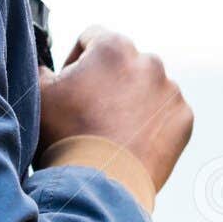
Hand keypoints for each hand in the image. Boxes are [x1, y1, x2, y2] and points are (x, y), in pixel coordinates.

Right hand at [36, 26, 193, 193]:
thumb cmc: (66, 136)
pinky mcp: (183, 118)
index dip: (75, 59)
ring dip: (131, 100)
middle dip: (107, 81)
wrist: (99, 184)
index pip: (91, 37)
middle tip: (89, 112)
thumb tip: (46, 67)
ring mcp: (170, 91)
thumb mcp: (39, 94)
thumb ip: (42, 69)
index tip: (70, 84)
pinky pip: (165, 113)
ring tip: (111, 130)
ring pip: (146, 87)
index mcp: (112, 47)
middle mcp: (148, 61)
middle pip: (123, 63)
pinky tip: (131, 141)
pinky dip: (151, 122)